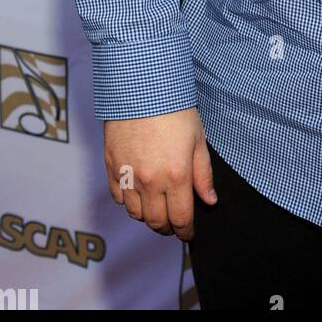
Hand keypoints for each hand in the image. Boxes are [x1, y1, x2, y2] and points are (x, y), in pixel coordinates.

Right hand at [103, 106, 216, 240]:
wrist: (141, 88)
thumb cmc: (175, 110)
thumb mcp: (198, 139)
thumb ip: (203, 174)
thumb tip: (209, 201)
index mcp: (176, 176)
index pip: (180, 219)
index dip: (186, 231)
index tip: (188, 233)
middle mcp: (150, 181)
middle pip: (156, 222)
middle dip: (167, 227)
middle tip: (174, 223)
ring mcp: (128, 176)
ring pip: (135, 214)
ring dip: (148, 216)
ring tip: (157, 208)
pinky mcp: (111, 167)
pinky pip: (118, 198)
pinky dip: (128, 202)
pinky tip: (138, 193)